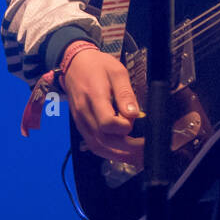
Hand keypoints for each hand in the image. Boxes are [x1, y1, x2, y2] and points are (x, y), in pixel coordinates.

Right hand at [58, 43, 144, 161]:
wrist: (75, 64)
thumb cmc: (98, 66)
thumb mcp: (117, 72)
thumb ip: (125, 93)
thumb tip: (133, 113)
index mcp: (94, 97)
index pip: (107, 123)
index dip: (124, 127)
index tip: (135, 121)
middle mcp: (85, 113)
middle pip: (104, 139)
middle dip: (126, 147)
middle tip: (144, 147)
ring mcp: (81, 121)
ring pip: (97, 146)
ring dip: (118, 154)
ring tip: (137, 156)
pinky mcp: (81, 125)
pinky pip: (93, 144)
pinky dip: (108, 152)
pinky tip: (122, 153)